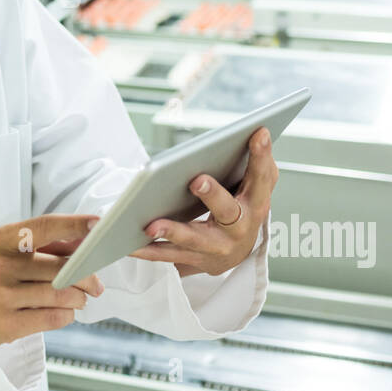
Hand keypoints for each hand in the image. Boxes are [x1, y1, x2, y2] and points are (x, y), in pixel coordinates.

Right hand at [0, 214, 104, 347]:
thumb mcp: (8, 249)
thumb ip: (45, 243)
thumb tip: (85, 240)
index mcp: (0, 240)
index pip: (43, 227)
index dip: (73, 225)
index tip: (97, 224)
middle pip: (59, 267)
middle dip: (87, 276)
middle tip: (96, 284)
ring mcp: (0, 296)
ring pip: (60, 294)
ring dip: (79, 297)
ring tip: (80, 298)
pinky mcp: (5, 325)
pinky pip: (52, 318)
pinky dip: (67, 315)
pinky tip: (65, 311)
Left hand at [128, 126, 277, 277]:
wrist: (236, 253)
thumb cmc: (242, 209)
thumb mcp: (255, 188)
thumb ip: (260, 163)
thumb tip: (259, 131)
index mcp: (256, 204)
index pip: (261, 178)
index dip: (261, 157)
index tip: (257, 133)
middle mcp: (239, 228)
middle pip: (227, 210)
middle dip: (212, 195)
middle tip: (196, 180)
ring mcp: (216, 246)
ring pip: (193, 238)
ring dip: (172, 231)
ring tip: (151, 225)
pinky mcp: (195, 259)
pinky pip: (168, 255)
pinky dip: (148, 250)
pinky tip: (130, 243)